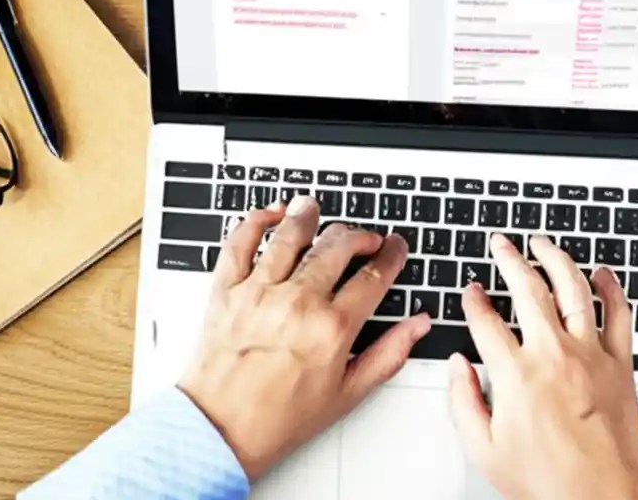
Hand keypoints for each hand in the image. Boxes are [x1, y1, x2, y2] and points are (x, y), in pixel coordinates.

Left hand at [177, 195, 431, 479]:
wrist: (220, 429)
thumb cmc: (280, 418)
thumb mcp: (347, 393)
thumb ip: (388, 354)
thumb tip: (417, 325)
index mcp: (332, 329)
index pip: (373, 276)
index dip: (390, 255)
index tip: (395, 248)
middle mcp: (297, 303)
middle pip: (337, 246)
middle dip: (358, 235)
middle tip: (364, 237)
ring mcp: (259, 292)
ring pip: (291, 234)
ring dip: (308, 215)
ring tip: (316, 208)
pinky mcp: (226, 289)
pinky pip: (239, 241)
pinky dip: (256, 220)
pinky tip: (270, 214)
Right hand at [449, 234, 637, 499]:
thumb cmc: (549, 485)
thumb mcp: (485, 449)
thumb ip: (463, 402)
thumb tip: (458, 367)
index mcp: (515, 375)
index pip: (486, 320)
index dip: (474, 299)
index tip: (471, 290)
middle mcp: (554, 356)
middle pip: (527, 288)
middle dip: (510, 258)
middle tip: (502, 245)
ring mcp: (591, 356)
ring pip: (573, 289)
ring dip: (555, 258)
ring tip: (543, 243)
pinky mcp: (621, 365)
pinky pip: (619, 315)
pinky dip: (611, 289)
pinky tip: (603, 274)